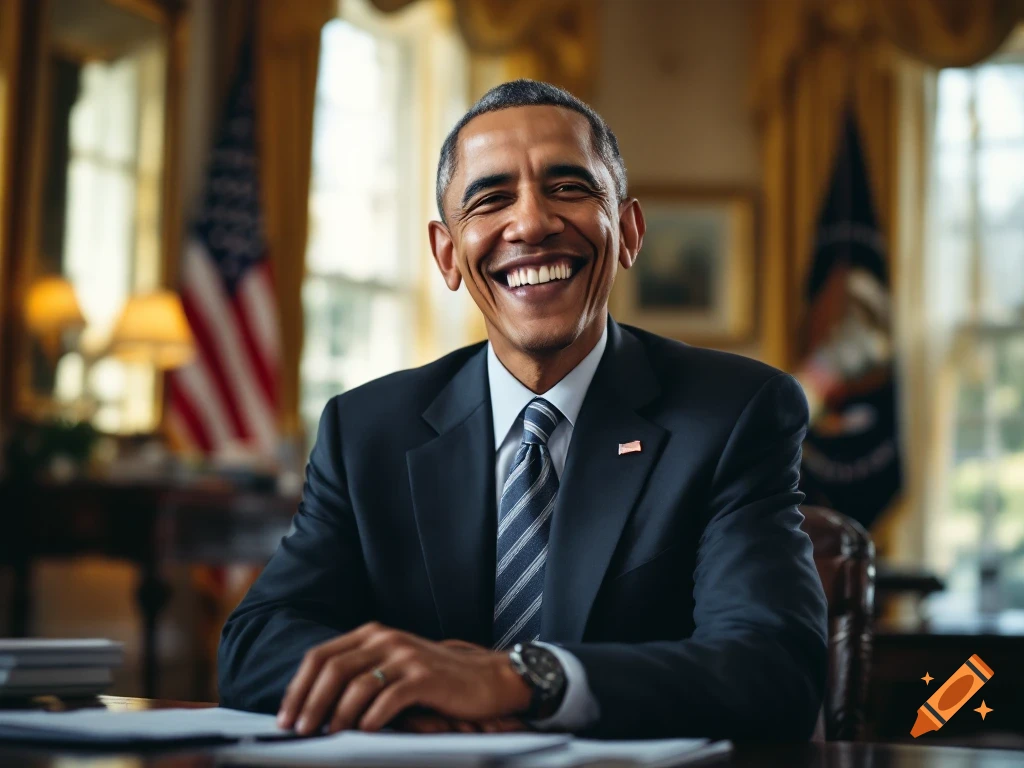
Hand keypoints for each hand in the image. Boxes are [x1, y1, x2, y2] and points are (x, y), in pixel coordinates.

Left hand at [276, 623, 531, 734]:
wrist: (487, 677)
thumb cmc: (435, 679)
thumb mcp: (394, 667)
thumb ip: (360, 675)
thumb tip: (314, 706)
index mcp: (372, 634)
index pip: (320, 656)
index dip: (298, 686)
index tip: (285, 715)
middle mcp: (386, 639)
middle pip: (333, 669)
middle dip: (310, 702)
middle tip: (299, 730)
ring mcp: (406, 656)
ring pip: (357, 684)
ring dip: (336, 714)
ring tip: (328, 735)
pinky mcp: (426, 677)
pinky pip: (389, 698)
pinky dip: (372, 718)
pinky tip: (365, 731)